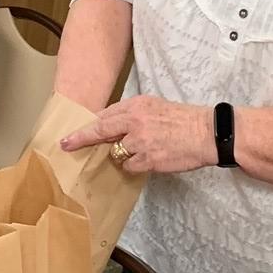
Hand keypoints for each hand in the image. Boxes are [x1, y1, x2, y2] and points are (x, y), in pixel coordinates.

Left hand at [59, 95, 215, 174]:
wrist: (206, 132)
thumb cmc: (182, 119)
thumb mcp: (154, 106)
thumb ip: (131, 114)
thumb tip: (109, 123)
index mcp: (136, 105)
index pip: (103, 116)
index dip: (86, 126)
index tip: (70, 134)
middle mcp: (135, 121)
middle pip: (100, 131)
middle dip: (80, 139)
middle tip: (65, 145)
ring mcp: (141, 142)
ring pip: (116, 153)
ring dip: (122, 155)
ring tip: (143, 150)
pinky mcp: (149, 160)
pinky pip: (130, 166)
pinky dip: (135, 166)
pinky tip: (149, 160)